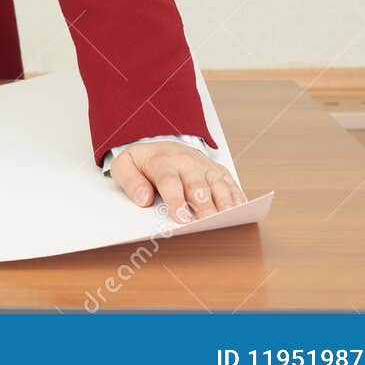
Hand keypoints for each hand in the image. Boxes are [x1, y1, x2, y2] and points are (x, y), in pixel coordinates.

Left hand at [109, 140, 245, 223]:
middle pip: (197, 183)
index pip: (170, 181)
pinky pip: (229, 182)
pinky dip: (236, 194)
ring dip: (223, 200)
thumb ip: (129, 181)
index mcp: (162, 162)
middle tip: (207, 220)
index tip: (180, 218)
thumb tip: (143, 199)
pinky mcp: (217, 170)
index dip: (176, 200)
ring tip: (228, 216)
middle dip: (203, 202)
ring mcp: (204, 166)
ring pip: (216, 182)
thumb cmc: (143, 162)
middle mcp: (186, 162)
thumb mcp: (124, 166)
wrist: (159, 143)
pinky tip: (241, 208)